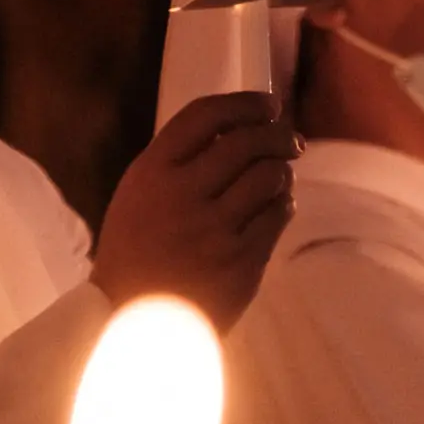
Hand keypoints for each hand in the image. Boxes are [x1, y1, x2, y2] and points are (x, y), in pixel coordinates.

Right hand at [95, 92, 301, 330]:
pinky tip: (274, 207)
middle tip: (289, 140)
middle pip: (248, 142)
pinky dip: (282, 204)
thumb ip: (179, 160)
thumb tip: (240, 128)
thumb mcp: (139, 194)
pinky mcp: (241, 262)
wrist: (134, 319)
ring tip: (278, 176)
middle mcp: (183, 195)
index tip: (268, 105)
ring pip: (270, 177)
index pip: (206, 116)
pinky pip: (278, 215)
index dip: (246, 104)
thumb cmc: (137, 250)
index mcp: (152, 172)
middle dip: (278, 135)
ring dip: (281, 171)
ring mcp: (214, 230)